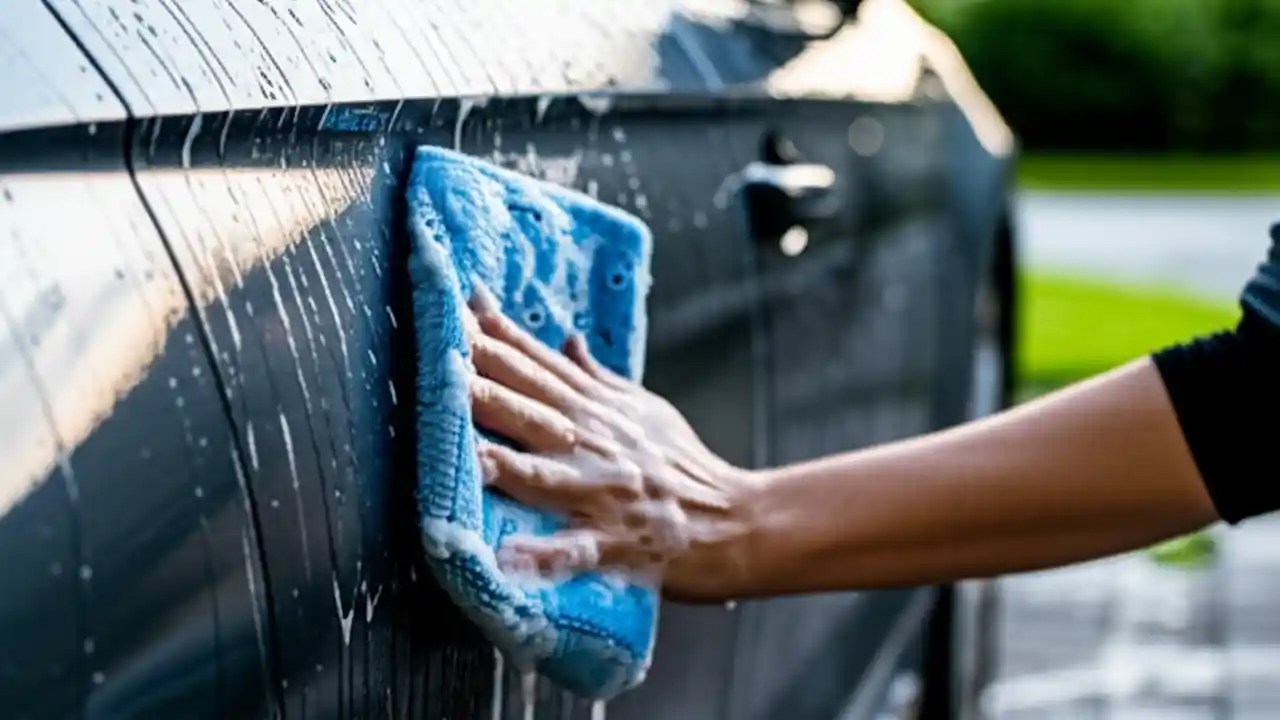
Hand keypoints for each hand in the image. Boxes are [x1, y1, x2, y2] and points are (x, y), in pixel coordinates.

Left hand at [465, 290, 760, 601]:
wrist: (737, 519)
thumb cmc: (684, 466)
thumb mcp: (645, 410)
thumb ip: (599, 379)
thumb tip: (567, 339)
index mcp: (598, 411)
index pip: (538, 365)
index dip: (497, 335)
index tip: (457, 303)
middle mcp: (596, 444)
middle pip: (531, 407)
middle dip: (484, 382)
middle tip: (435, 355)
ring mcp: (605, 493)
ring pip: (546, 473)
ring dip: (506, 461)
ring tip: (467, 449)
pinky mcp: (617, 543)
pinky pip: (576, 549)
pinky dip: (544, 554)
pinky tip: (509, 555)